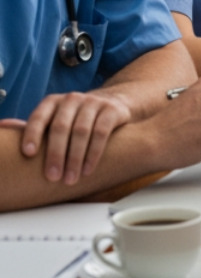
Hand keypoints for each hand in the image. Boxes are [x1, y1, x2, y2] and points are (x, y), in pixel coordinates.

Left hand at [0, 88, 134, 183]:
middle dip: (56, 154)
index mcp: (53, 102)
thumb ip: (32, 126)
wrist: (113, 102)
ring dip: (75, 158)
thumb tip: (1, 126)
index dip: (33, 134)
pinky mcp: (112, 110)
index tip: (28, 154)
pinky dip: (94, 153)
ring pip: (82, 131)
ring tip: (70, 179)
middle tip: (52, 177)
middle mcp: (72, 99)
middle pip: (61, 127)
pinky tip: (88, 169)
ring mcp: (94, 103)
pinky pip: (101, 133)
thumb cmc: (75, 117)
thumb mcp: (54, 118)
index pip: (39, 116)